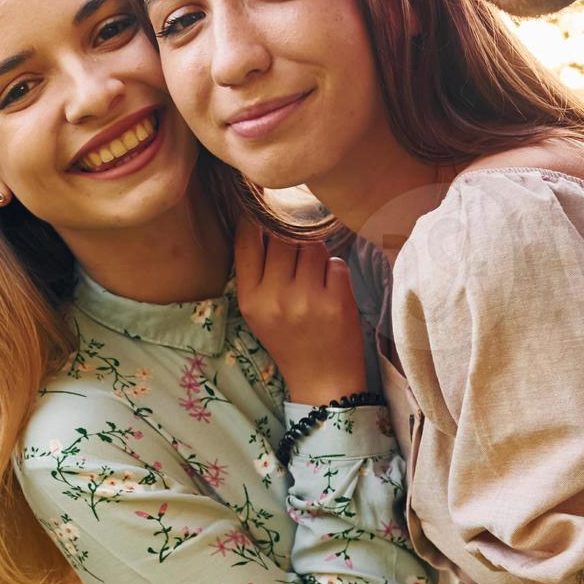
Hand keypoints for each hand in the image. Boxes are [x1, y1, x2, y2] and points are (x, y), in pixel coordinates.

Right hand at [233, 231, 367, 406]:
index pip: (247, 240)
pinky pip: (337, 263)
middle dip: (294, 238)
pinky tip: (331, 292)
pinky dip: (336, 272)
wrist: (322, 380)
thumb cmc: (290, 339)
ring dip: (317, 255)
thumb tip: (267, 217)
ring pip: (313, 246)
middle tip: (300, 256)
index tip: (265, 202)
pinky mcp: (337, 302)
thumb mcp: (259, 310)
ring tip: (315, 278)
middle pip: (284, 236)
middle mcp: (275, 297)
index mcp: (250, 298)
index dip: (257, 215)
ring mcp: (307, 299)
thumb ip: (259, 270)